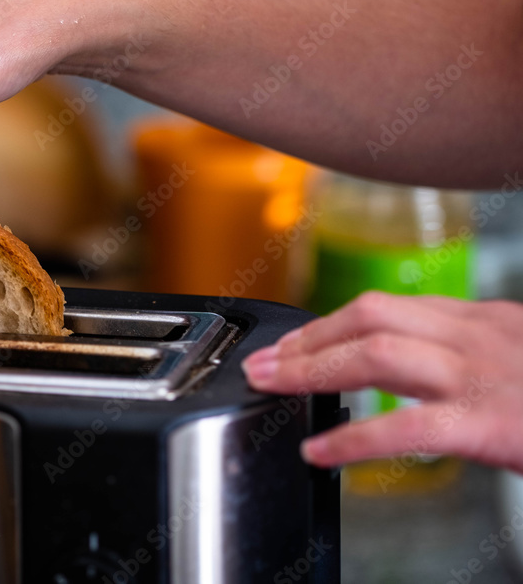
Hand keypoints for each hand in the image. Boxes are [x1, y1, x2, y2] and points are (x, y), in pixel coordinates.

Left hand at [242, 291, 522, 474]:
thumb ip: (480, 360)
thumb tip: (427, 381)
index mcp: (490, 320)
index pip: (393, 307)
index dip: (334, 323)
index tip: (300, 341)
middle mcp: (483, 334)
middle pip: (371, 315)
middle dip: (308, 335)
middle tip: (264, 360)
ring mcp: (487, 375)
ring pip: (375, 352)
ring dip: (310, 366)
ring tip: (268, 385)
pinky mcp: (493, 422)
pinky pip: (405, 425)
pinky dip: (352, 437)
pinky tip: (318, 449)